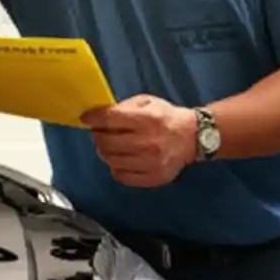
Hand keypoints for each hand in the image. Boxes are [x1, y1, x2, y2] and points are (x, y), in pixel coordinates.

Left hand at [81, 94, 197, 187]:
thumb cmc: (166, 117)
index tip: (86, 118)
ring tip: (111, 146)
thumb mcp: (147, 102)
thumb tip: (99, 115)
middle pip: (107, 143)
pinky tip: (122, 159)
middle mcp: (148, 142)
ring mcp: (151, 163)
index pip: (110, 120)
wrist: (193, 137)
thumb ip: (124, 107)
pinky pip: (122, 176)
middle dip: (98, 136)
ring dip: (105, 152)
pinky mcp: (153, 178)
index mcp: (147, 119)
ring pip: (112, 161)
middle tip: (100, 133)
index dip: (93, 118)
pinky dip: (117, 168)